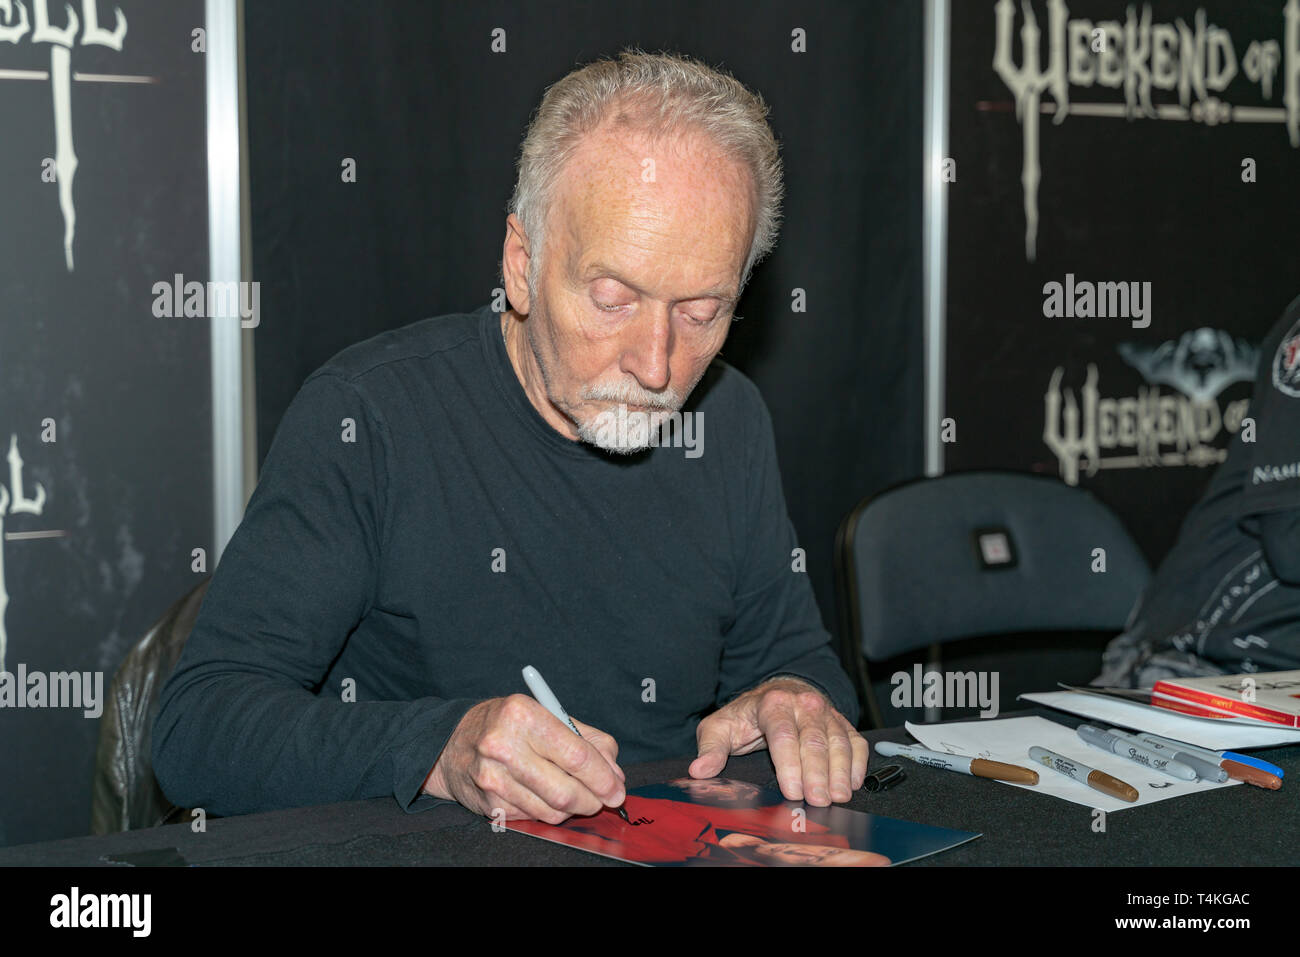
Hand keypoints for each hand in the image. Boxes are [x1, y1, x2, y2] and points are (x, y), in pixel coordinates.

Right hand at [422, 695, 625, 824]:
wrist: (451, 743)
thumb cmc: (508, 725)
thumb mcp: (547, 715)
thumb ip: (587, 740)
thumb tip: (614, 774)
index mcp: (523, 715)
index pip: (576, 755)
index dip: (603, 777)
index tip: (617, 788)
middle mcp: (504, 746)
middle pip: (565, 791)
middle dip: (594, 800)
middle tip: (604, 799)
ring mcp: (493, 779)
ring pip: (552, 810)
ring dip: (574, 808)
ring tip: (577, 796)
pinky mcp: (489, 804)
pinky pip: (535, 817)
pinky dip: (550, 811)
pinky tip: (546, 795)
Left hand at [689, 677, 867, 805]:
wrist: (778, 691)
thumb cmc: (748, 715)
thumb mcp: (722, 726)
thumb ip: (711, 748)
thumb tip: (699, 771)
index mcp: (772, 704)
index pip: (783, 735)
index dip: (789, 765)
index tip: (792, 791)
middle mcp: (803, 705)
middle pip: (813, 741)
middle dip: (817, 774)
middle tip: (818, 801)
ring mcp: (825, 713)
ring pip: (837, 741)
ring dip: (840, 771)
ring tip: (838, 796)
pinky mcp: (841, 722)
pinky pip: (855, 741)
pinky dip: (857, 762)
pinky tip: (853, 783)